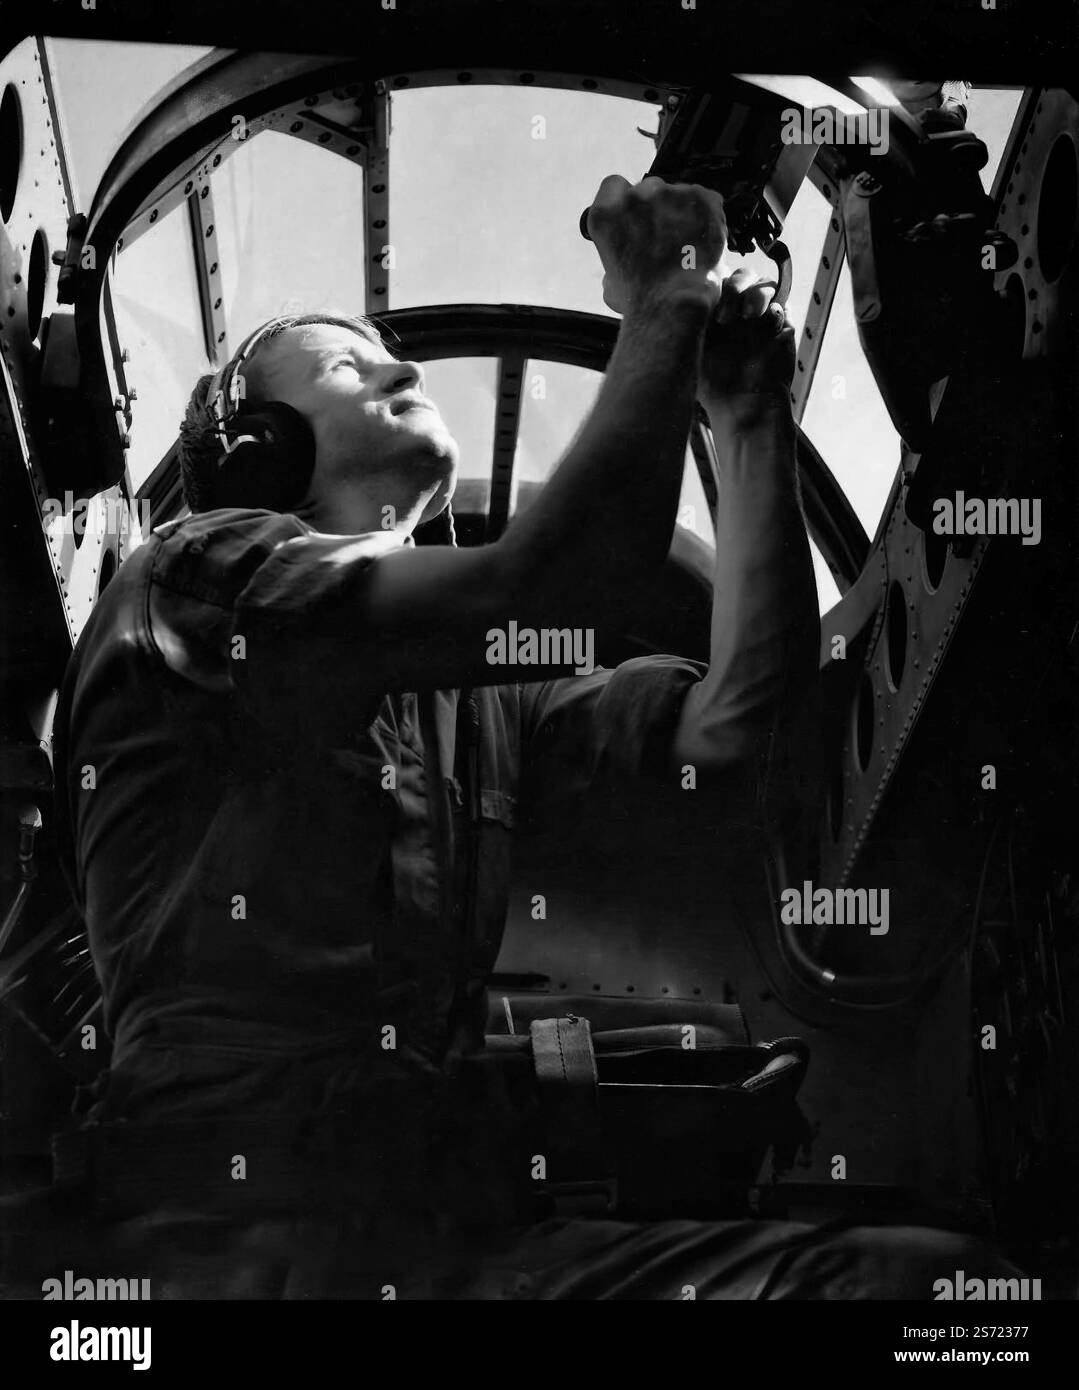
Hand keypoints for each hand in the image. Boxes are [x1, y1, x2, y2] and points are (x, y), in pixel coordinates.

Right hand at [585, 174, 726, 317]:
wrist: (673, 306)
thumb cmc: (640, 302)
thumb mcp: (609, 279)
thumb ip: (616, 252)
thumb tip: (626, 252)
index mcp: (606, 213)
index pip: (614, 185)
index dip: (626, 201)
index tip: (636, 217)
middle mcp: (636, 197)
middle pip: (648, 189)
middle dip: (657, 209)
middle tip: (665, 238)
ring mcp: (669, 194)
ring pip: (678, 194)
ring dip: (682, 212)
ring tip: (688, 245)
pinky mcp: (700, 198)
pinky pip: (705, 200)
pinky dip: (707, 216)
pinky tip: (702, 241)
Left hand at [701, 267, 795, 428]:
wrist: (745, 406)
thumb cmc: (714, 385)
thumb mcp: (693, 350)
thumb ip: (690, 322)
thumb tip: (684, 294)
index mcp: (714, 313)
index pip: (717, 280)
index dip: (715, 283)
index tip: (708, 305)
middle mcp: (738, 311)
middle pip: (741, 276)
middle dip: (735, 287)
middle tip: (727, 317)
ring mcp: (760, 317)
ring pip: (763, 283)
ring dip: (756, 293)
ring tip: (749, 315)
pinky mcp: (781, 325)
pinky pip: (782, 303)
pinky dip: (775, 308)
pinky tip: (768, 324)